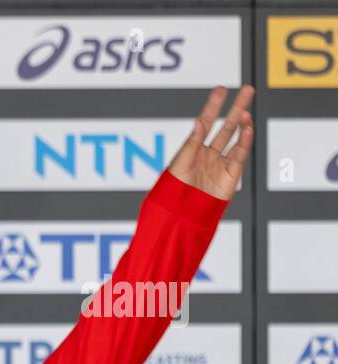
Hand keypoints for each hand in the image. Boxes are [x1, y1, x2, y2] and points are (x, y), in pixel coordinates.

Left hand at [168, 84, 253, 200]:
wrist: (180, 216)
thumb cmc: (172, 192)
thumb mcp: (180, 163)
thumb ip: (192, 143)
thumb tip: (200, 121)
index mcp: (192, 150)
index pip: (205, 123)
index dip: (213, 106)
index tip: (220, 89)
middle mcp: (207, 155)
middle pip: (225, 127)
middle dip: (236, 108)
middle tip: (247, 90)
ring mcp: (220, 164)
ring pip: (234, 139)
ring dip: (242, 124)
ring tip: (246, 110)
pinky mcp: (230, 175)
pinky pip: (239, 155)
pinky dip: (245, 141)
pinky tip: (248, 128)